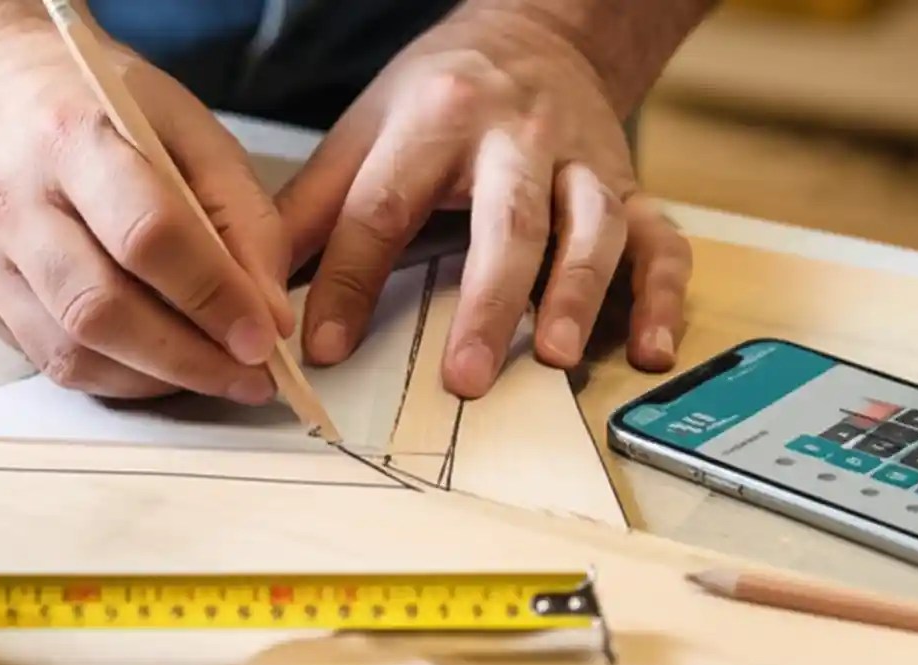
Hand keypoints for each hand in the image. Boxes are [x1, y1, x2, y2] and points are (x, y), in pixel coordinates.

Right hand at [0, 26, 293, 403]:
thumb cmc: (103, 104)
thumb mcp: (190, 131)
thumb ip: (242, 218)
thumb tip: (269, 317)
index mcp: (72, 138)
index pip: (147, 235)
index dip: (213, 296)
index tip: (264, 336)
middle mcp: (13, 201)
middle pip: (101, 308)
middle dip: (189, 358)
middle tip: (251, 377)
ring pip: (73, 350)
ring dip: (157, 380)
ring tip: (215, 374)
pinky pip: (53, 363)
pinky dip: (120, 379)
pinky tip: (163, 368)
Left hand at [277, 1, 692, 397]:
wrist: (539, 32)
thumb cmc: (440, 91)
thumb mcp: (367, 128)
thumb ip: (315, 207)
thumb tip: (254, 281)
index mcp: (436, 118)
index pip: (385, 204)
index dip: (352, 279)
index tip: (325, 348)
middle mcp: (518, 137)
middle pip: (508, 220)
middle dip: (488, 300)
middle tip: (465, 376)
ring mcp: (583, 161)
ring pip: (594, 228)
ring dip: (579, 296)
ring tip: (556, 359)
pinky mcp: (629, 186)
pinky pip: (663, 240)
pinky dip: (662, 297)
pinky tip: (648, 351)